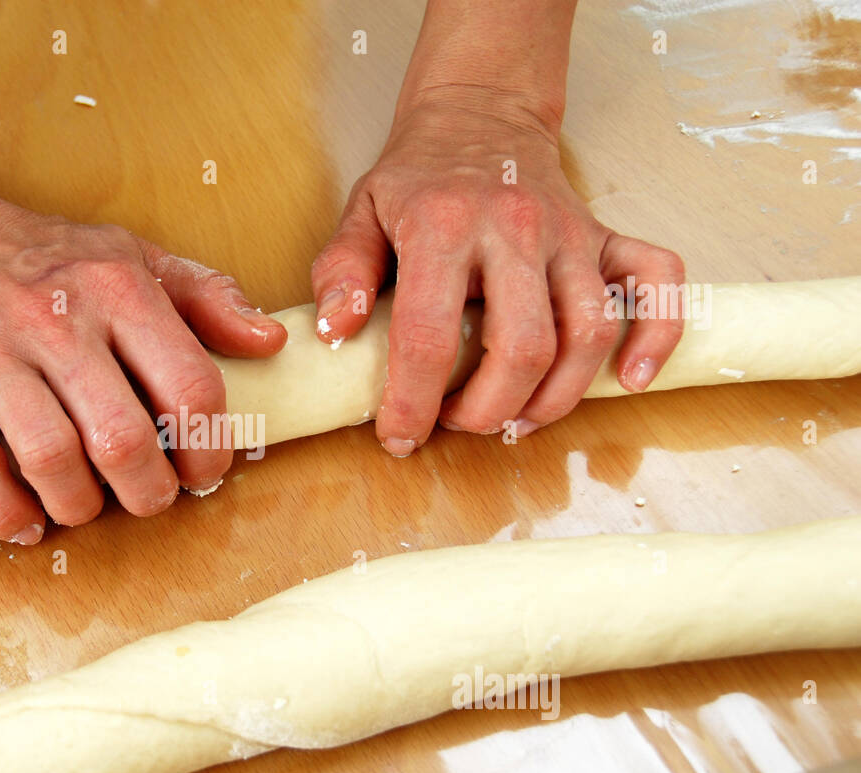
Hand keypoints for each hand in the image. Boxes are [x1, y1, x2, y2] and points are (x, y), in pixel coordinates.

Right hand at [0, 188, 286, 541]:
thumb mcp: (135, 257)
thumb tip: (270, 344)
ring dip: (79, 505)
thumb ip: (208, 298)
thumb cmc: (48, 260)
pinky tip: (26, 521)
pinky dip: (5, 512)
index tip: (201, 474)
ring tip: (85, 505)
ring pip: (50, 459)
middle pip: (122, 438)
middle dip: (146, 491)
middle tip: (145, 498)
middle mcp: (55, 316)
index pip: (190, 386)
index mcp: (119, 286)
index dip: (208, 450)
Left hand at [310, 95, 685, 453]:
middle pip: (523, 348)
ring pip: (590, 333)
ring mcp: (570, 234)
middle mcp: (515, 229)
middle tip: (460, 423)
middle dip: (489, 409)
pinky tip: (630, 378)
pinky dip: (656, 336)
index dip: (413, 403)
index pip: (430, 337)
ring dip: (556, 397)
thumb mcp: (362, 214)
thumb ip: (342, 273)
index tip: (400, 436)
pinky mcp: (606, 238)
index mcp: (443, 227)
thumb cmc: (417, 178)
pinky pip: (659, 284)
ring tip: (517, 419)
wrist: (479, 113)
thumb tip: (335, 334)